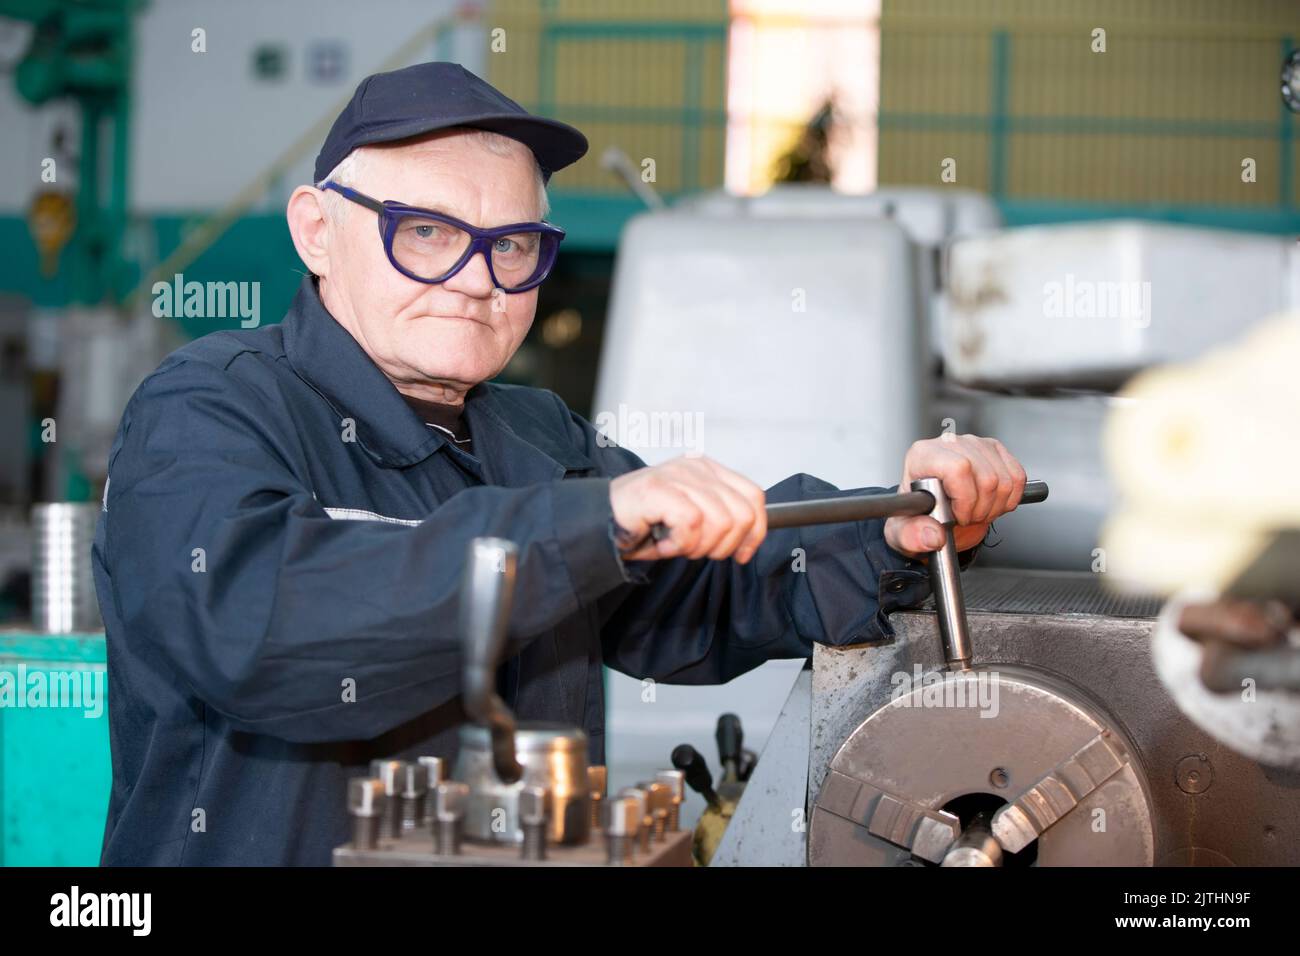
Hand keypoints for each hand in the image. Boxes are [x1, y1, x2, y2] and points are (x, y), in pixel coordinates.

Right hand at [609, 456, 766, 562]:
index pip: (753, 496)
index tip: (742, 554)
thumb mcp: (693, 518)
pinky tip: (662, 543)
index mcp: (707, 469)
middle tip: (695, 550)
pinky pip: (691, 524)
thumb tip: (749, 539)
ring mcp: (677, 475)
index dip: (755, 531)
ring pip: (719, 522)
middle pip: (741, 514)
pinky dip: (678, 544)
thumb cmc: (644, 523)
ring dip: (696, 547)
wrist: (602, 522)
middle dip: (722, 545)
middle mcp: (695, 467)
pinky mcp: (660, 488)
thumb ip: (720, 519)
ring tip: (674, 544)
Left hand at [884, 434, 1027, 559]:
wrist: (928, 512)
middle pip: (987, 477)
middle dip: (981, 509)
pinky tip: (989, 503)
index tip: (957, 516)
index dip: (965, 499)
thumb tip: (932, 536)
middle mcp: (949, 444)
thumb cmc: (914, 516)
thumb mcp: (902, 532)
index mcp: (922, 456)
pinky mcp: (994, 450)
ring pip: (1005, 480)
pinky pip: (1017, 477)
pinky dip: (1009, 499)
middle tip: (966, 519)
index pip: (959, 468)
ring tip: (975, 512)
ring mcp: (974, 444)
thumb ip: (911, 536)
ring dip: (995, 506)